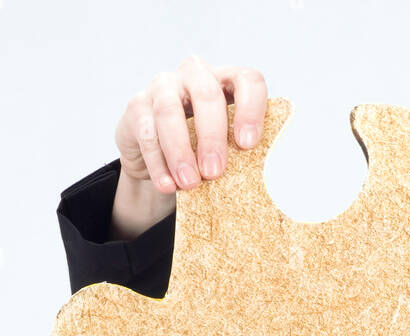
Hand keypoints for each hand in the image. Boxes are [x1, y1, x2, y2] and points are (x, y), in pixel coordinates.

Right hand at [109, 54, 267, 237]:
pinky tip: (168, 185)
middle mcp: (195, 76)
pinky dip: (158, 163)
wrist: (159, 161)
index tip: (248, 144)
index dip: (251, 109)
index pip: (247, 80)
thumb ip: (243, 154)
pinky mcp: (137, 107)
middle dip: (212, 136)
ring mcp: (163, 87)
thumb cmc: (203, 153)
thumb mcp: (227, 150)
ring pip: (170, 111)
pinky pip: (147, 132)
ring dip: (181, 151)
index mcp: (227, 82)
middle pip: (207, 94)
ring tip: (190, 184)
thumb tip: (272, 186)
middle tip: (215, 172)